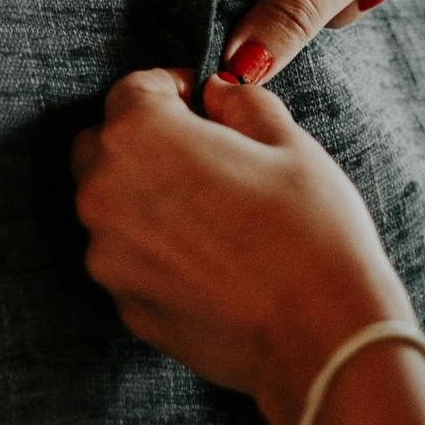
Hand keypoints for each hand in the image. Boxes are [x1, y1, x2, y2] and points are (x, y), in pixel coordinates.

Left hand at [71, 69, 411, 424]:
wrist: (321, 336)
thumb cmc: (310, 232)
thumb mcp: (289, 143)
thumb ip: (240, 103)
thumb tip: (218, 95)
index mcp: (140, 135)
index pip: (134, 89)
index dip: (173, 88)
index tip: (204, 102)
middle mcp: (104, 193)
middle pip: (104, 147)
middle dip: (144, 140)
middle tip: (204, 155)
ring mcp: (107, 257)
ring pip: (111, 207)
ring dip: (146, 198)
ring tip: (214, 214)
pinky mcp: (124, 306)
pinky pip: (129, 259)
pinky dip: (155, 250)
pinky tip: (211, 260)